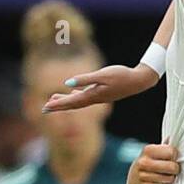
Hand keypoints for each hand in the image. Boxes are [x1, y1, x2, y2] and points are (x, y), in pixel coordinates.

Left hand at [43, 63, 157, 113]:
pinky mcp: (103, 93)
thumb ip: (85, 79)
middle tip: (44, 109)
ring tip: (53, 100)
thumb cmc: (121, 76)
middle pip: (73, 104)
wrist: (139, 80)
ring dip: (66, 101)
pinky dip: (76, 96)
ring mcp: (99, 97)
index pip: (71, 101)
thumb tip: (68, 82)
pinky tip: (73, 92)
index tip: (45, 108)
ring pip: (78, 101)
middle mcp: (95, 99)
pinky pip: (85, 96)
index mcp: (93, 95)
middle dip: (58, 106)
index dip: (58, 104)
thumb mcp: (102, 75)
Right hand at [131, 141, 179, 183]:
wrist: (134, 178)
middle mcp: (143, 162)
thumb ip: (165, 146)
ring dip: (171, 178)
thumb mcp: (154, 151)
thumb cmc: (149, 162)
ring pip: (170, 178)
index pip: (171, 152)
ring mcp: (143, 176)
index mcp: (148, 150)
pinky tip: (161, 182)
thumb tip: (175, 136)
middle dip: (175, 169)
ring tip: (165, 176)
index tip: (172, 158)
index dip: (175, 156)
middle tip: (172, 169)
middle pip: (172, 167)